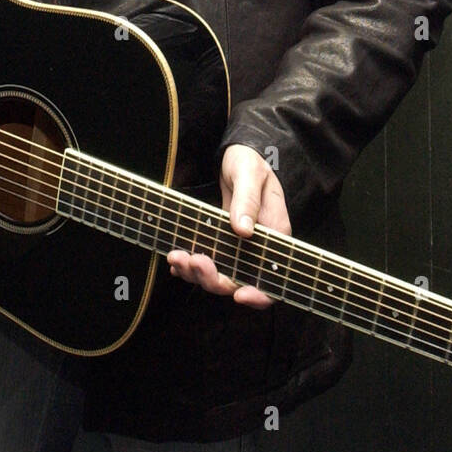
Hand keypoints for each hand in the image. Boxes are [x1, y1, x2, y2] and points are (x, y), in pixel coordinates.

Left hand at [166, 144, 289, 307]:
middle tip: (193, 261)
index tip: (238, 294)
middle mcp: (257, 248)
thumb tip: (244, 229)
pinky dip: (189, 267)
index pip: (272, 279)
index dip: (258, 294)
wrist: (237, 156)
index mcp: (274, 234)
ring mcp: (238, 247)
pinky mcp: (220, 242)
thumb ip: (248, 200)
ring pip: (219, 275)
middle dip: (214, 279)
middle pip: (239, 282)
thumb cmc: (249, 162)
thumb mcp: (250, 174)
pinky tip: (177, 261)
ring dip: (196, 273)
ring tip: (176, 257)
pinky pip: (208, 263)